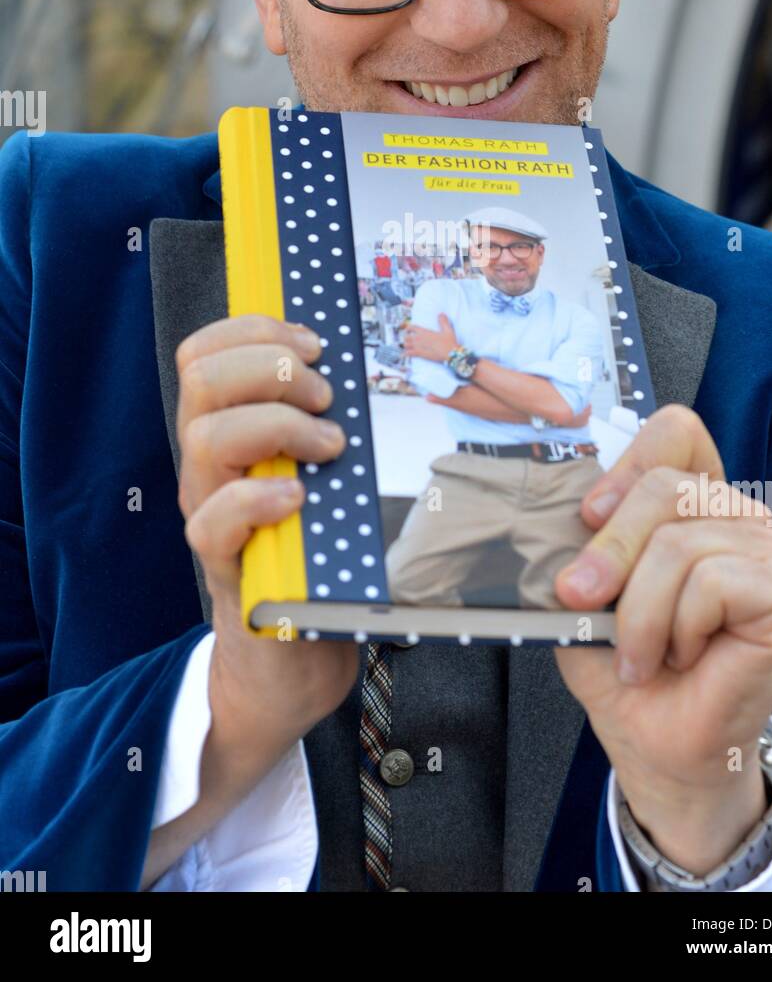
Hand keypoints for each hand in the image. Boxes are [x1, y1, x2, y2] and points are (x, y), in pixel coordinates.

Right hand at [175, 315, 358, 765]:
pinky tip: (300, 499)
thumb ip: (323, 424)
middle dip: (270, 367)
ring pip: (204, 437)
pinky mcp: (224, 569)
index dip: (252, 329)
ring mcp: (209, 515)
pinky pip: (213, 523)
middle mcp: (206, 468)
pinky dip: (259, 500)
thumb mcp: (319, 472)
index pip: (203, 353)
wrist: (293, 656)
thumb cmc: (314, 552)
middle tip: (326, 394)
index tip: (313, 341)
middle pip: (200, 379)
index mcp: (226, 432)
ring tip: (330, 446)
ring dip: (277, 424)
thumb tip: (356, 370)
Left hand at [401, 312, 458, 362]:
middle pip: (406, 337)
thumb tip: (441, 314)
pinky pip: (409, 353)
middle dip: (406, 338)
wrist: (450, 353)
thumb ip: (443, 321)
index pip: (412, 327)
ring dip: (406, 345)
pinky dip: (406, 353)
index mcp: (424, 331)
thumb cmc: (449, 342)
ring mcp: (418, 346)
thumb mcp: (448, 330)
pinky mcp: (420, 354)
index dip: (408, 328)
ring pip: (406, 345)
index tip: (408, 330)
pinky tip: (405, 354)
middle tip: (408, 340)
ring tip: (407, 346)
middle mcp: (419, 338)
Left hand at [553, 404, 771, 874]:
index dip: (628, 466)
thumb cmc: (624, 665)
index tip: (587, 517)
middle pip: (665, 486)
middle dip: (610, 553)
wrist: (656, 743)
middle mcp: (734, 515)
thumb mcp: (583, 594)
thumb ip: (578, 546)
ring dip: (641, 612)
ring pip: (679, 542)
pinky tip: (683, 656)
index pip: (676, 433)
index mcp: (690, 502)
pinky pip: (712, 581)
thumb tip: (558, 517)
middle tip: (585, 603)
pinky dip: (678, 627)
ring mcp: (766, 550)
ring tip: (643, 653)